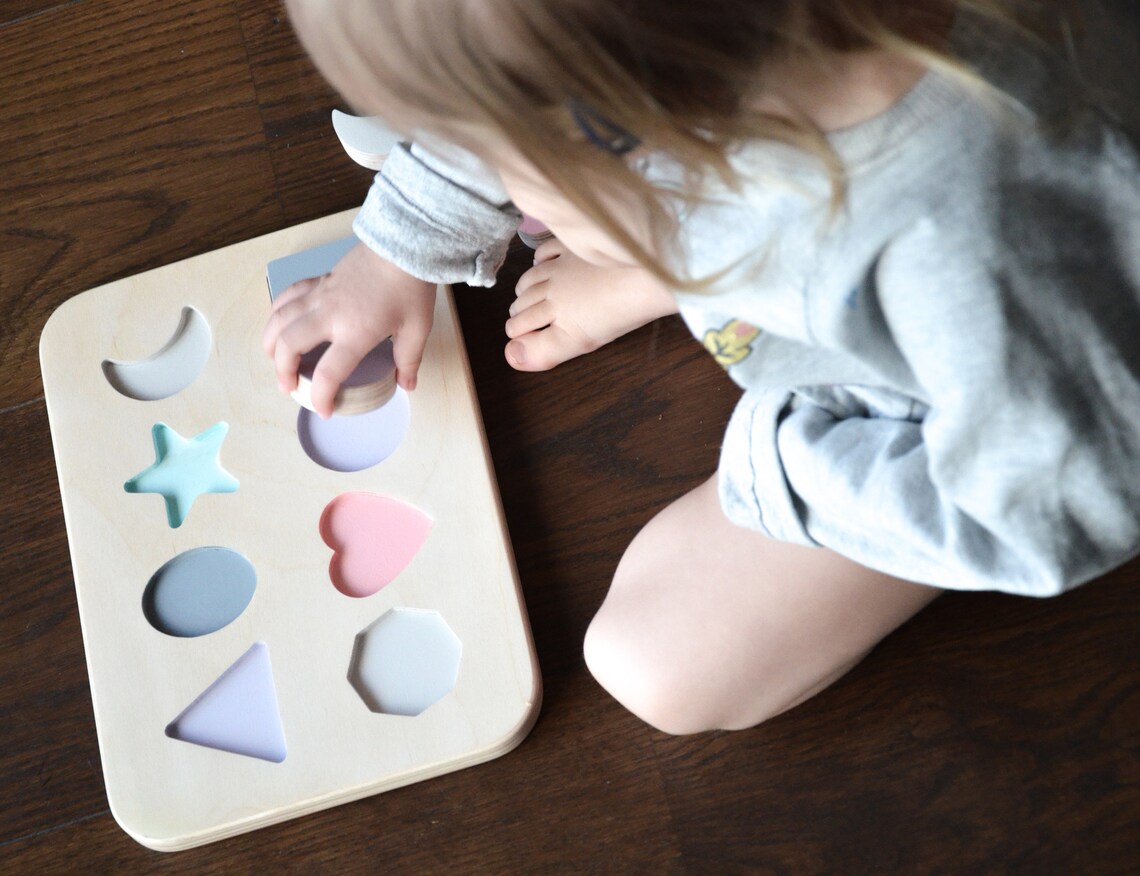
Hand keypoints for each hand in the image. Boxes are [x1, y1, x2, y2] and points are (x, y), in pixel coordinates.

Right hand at [262, 243, 434, 416]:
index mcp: (356, 331)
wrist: (403, 244)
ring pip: (280, 318)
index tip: (324, 409)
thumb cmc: (411, 286)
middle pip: (290, 344)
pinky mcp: (319, 280)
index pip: (329, 372)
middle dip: (282, 370)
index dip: (321, 396)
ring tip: (273, 359)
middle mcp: (331, 314)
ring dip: (271, 342)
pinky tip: (276, 322)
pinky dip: (276, 312)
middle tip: (289, 386)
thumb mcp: (418, 329)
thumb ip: (408, 360)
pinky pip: (288, 296)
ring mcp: (321, 295)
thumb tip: (406, 385)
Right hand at [505, 239, 677, 370]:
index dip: (515, 330)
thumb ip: (543, 350)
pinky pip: (550, 248)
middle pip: (526, 297)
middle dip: (518, 309)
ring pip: (534, 274)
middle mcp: (553, 285)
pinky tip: (541, 260)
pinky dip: (540, 257)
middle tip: (516, 316)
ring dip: (525, 285)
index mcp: (553, 309)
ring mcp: (566, 263)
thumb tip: (510, 355)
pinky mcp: (579, 247)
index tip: (513, 334)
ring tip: (522, 292)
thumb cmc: (617, 312)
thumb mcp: (577, 340)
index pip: (523, 320)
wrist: (644, 272)